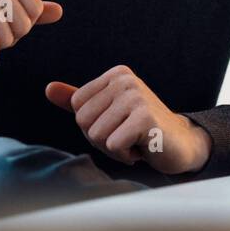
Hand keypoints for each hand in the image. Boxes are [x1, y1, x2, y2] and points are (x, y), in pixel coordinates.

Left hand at [45, 65, 211, 173]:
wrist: (181, 145)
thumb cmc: (141, 131)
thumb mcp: (108, 112)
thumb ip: (78, 101)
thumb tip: (48, 88)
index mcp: (115, 75)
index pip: (77, 107)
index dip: (92, 126)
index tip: (118, 126)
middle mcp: (125, 80)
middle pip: (83, 121)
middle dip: (101, 139)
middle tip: (127, 136)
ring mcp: (136, 97)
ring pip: (96, 135)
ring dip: (114, 148)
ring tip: (135, 141)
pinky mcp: (145, 117)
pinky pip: (112, 145)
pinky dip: (125, 154)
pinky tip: (143, 148)